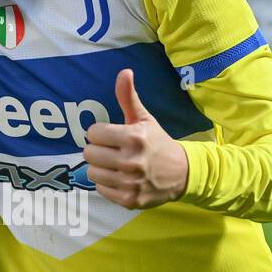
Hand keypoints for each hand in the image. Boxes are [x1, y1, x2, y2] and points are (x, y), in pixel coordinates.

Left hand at [83, 69, 187, 209]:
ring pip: (92, 172)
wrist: (183, 174)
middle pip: (89, 153)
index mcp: (134, 138)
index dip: (100, 133)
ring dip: (100, 168)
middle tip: (111, 151)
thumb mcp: (144, 119)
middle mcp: (132, 161)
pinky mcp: (129, 199)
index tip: (111, 136)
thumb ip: (129, 97)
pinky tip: (120, 178)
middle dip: (98, 150)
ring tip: (115, 165)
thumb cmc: (157, 142)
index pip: (93, 133)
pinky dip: (107, 184)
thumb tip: (124, 72)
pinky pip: (100, 189)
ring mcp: (130, 182)